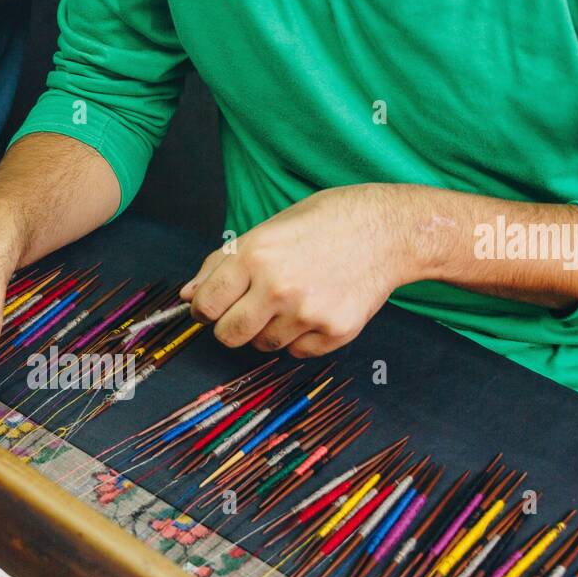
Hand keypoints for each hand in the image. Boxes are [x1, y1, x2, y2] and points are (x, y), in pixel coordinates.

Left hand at [180, 184, 422, 356]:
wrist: (388, 230)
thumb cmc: (326, 223)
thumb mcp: (268, 230)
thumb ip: (224, 264)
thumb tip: (189, 295)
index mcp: (256, 255)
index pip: (206, 305)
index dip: (204, 310)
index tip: (211, 308)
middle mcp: (278, 287)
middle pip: (229, 336)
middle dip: (231, 328)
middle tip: (247, 311)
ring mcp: (307, 313)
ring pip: (264, 345)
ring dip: (269, 330)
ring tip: (292, 300)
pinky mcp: (334, 332)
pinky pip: (297, 352)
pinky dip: (301, 338)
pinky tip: (316, 308)